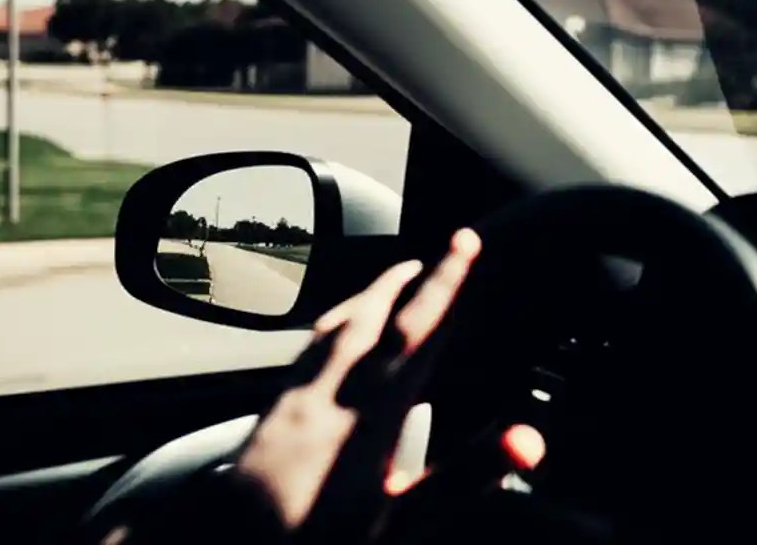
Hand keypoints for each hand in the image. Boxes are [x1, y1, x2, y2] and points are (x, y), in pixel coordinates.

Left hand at [236, 228, 482, 537]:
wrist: (228, 542)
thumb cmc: (317, 537)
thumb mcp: (403, 518)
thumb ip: (465, 475)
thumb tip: (528, 441)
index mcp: (372, 409)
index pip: (419, 329)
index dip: (447, 282)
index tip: (465, 241)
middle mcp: (332, 388)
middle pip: (374, 315)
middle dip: (409, 279)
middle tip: (436, 253)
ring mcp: (296, 393)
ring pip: (337, 325)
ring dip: (370, 295)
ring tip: (391, 283)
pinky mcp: (273, 408)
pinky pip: (310, 346)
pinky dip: (333, 324)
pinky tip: (330, 338)